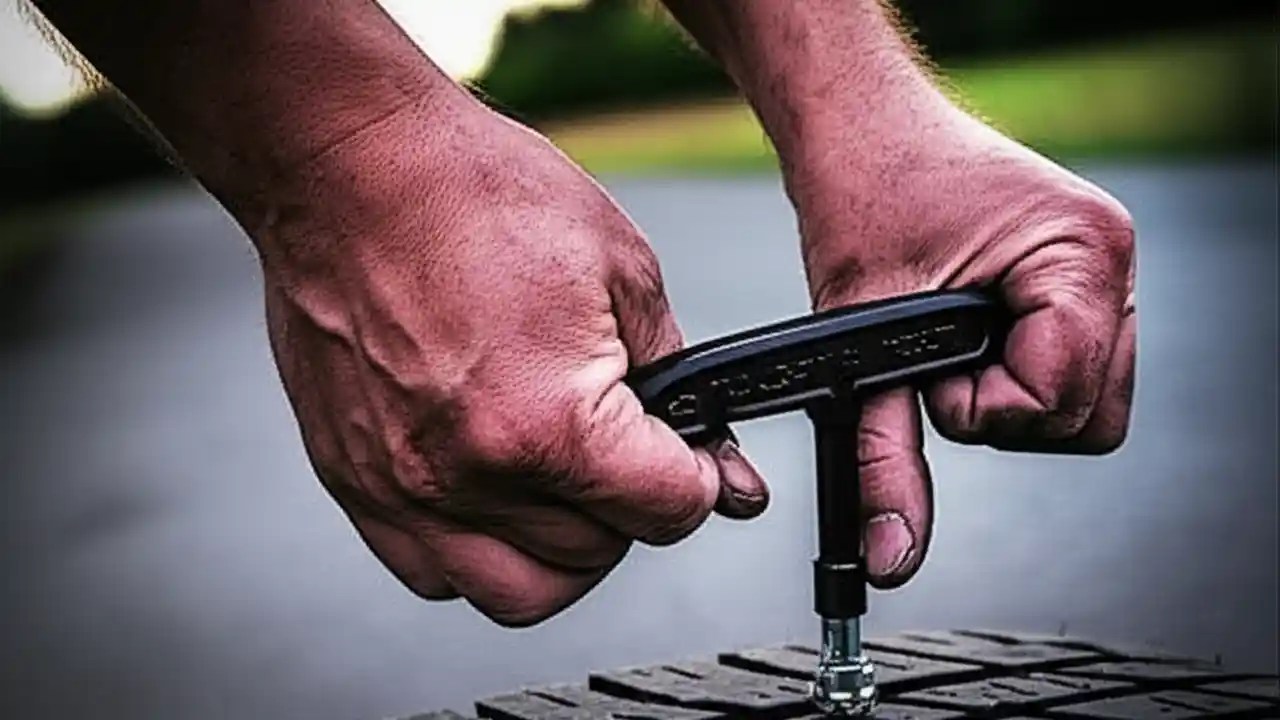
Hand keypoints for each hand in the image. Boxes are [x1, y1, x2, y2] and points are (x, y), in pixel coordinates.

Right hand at [257, 100, 767, 625]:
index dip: (697, 481)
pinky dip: (480, 551)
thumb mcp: (622, 269)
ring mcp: (404, 488)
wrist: (351, 168)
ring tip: (564, 483)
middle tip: (622, 452)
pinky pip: (435, 572)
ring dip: (561, 549)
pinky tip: (494, 490)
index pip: (667, 512)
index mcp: (549, 424)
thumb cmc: (471, 196)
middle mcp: (470, 475)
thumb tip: (713, 457)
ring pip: (517, 590)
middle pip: (597, 554)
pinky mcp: (356, 484)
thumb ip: (676, 377)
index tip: (688, 461)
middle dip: (629, 506)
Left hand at [783, 94, 1135, 588]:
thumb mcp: (862, 338)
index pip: (1061, 401)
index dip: (983, 408)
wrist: (857, 124)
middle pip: (1089, 417)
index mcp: (1077, 254)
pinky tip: (969, 334)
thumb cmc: (859, 194)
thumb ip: (883, 455)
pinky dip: (1017, 371)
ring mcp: (1104, 266)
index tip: (932, 376)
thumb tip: (893, 554)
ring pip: (1086, 401)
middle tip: (940, 364)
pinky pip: (1074, 364)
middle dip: (1004, 411)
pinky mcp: (1081, 274)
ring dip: (1010, 395)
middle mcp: (1109, 259)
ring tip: (950, 343)